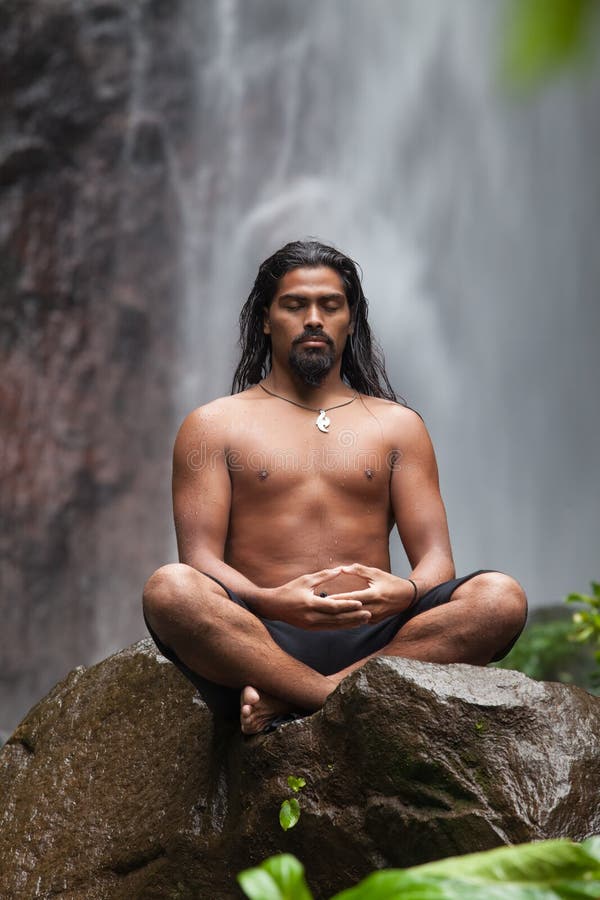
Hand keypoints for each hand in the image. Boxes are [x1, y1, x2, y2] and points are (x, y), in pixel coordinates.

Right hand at [256, 567, 371, 629]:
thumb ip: (324, 576)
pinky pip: (329, 628)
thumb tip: (340, 570)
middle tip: (369, 614)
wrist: (273, 606)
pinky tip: (351, 624)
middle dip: (354, 617)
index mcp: (310, 604)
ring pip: (335, 626)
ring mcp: (311, 625)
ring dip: (350, 624)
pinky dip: (341, 626)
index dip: (347, 605)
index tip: (360, 603)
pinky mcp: (311, 629)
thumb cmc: (289, 590)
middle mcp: (311, 617)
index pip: (333, 606)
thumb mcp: (306, 580)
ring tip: (364, 620)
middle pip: (337, 619)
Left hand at [326, 564, 414, 623]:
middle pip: (350, 610)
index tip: (324, 598)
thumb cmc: (391, 582)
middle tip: (320, 608)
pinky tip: (338, 618)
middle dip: (335, 609)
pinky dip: (349, 619)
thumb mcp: (376, 573)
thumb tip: (342, 568)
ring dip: (341, 616)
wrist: (408, 597)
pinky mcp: (375, 622)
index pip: (352, 598)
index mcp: (374, 595)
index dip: (337, 599)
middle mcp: (374, 608)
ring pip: (354, 618)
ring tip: (326, 614)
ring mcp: (375, 617)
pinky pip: (359, 621)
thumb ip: (358, 570)